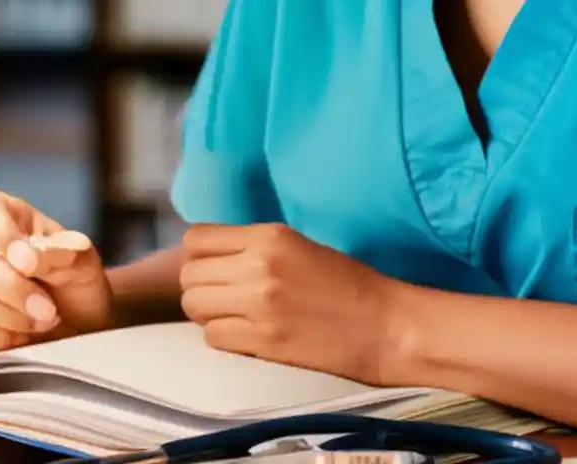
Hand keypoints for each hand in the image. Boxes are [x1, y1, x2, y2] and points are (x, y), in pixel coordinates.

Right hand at [0, 190, 115, 350]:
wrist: (83, 326)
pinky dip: (0, 338)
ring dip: (11, 316)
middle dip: (13, 289)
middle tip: (49, 309)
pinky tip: (24, 336)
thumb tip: (27, 256)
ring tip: (45, 320)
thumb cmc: (79, 283)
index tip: (25, 260)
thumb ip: (61, 252)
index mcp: (10, 218)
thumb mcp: (84, 262)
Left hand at [178, 223, 403, 383]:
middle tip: (222, 295)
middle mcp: (259, 266)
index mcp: (270, 236)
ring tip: (233, 315)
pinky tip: (245, 335)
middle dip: (200, 286)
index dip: (199, 255)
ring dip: (208, 312)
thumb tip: (212, 257)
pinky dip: (223, 337)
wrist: (386, 326)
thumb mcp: (300, 246)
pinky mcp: (263, 341)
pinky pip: (212, 337)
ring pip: (195, 306)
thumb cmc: (350, 285)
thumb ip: (255, 247)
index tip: (213, 266)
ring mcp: (259, 305)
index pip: (197, 239)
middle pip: (189, 275)